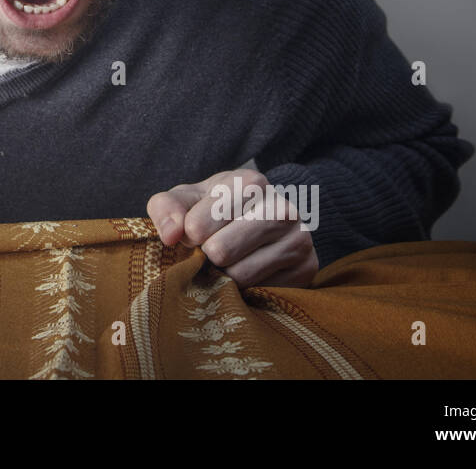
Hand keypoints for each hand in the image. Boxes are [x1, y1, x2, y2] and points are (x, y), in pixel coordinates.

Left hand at [146, 168, 317, 287]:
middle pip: (221, 252)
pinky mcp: (308, 268)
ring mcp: (300, 238)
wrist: (257, 220)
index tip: (192, 234)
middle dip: (206, 256)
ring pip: (241, 275)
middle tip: (210, 250)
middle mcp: (282, 207)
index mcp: (251, 183)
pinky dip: (248, 288)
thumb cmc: (212, 209)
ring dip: (224, 275)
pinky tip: (248, 271)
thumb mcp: (185, 200)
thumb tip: (172, 235)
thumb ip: (167, 209)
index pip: (199, 225)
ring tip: (227, 261)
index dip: (188, 236)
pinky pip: (263, 292)